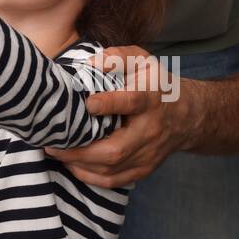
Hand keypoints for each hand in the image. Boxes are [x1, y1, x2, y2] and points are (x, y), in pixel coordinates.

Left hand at [42, 45, 184, 187]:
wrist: (186, 116)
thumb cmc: (155, 84)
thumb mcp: (142, 61)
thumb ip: (118, 57)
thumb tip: (91, 62)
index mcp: (150, 99)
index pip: (132, 102)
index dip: (109, 104)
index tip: (86, 104)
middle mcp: (150, 130)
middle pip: (116, 148)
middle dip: (81, 150)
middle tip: (52, 143)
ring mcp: (148, 154)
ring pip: (112, 168)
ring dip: (79, 164)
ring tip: (55, 152)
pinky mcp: (144, 169)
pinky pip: (115, 180)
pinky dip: (90, 177)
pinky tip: (72, 165)